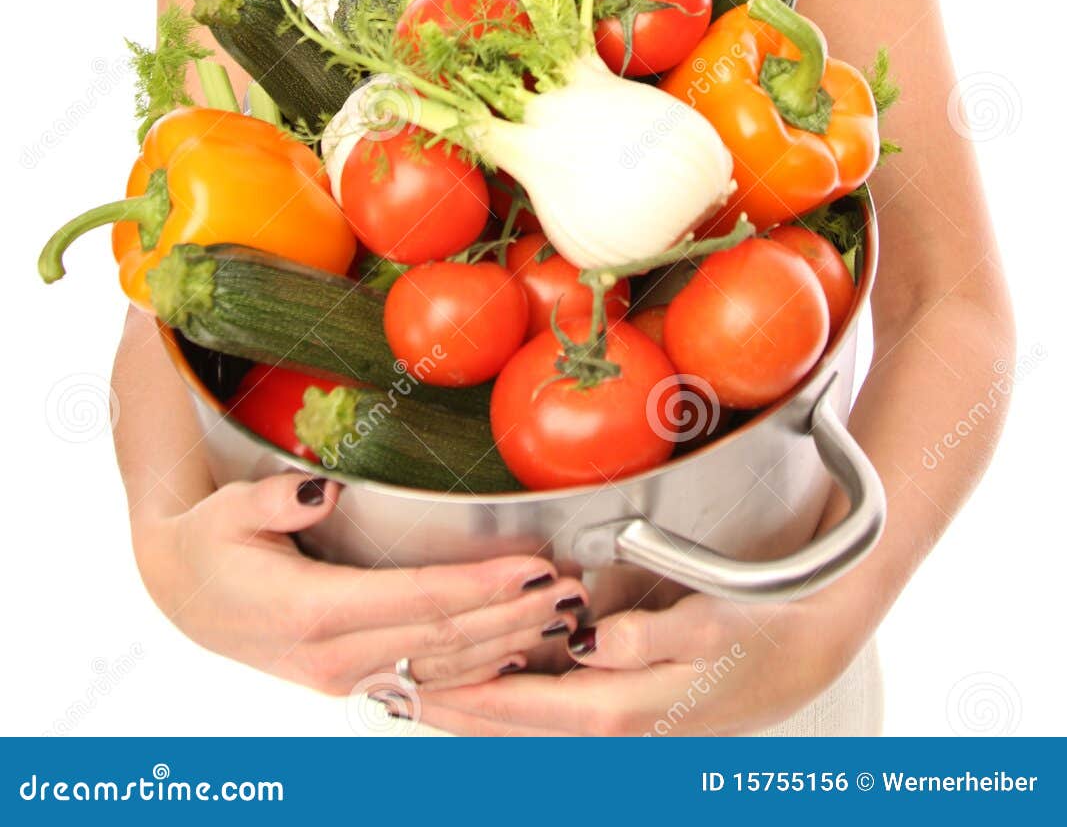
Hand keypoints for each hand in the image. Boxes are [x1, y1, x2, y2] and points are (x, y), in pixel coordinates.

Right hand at [133, 470, 590, 697]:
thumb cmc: (209, 543)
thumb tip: (319, 488)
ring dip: (509, 642)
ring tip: (563, 615)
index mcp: (312, 612)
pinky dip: (478, 672)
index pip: (416, 602)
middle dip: (514, 614)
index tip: (532, 566)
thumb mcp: (229, 510)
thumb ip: (276, 501)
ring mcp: (346, 676)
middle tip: (571, 589)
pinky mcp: (354, 679)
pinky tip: (515, 654)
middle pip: (444, 639)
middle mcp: (335, 656)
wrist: (180, 595)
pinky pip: (426, 684)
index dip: (480, 586)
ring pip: (444, 669)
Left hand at [407, 583, 866, 735]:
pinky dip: (519, 698)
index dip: (465, 696)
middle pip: (516, 727)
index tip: (412, 680)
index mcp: (624, 710)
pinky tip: (499, 673)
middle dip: (456, 707)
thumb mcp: (709, 624)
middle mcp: (617, 726)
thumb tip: (591, 641)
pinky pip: (560, 709)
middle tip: (393, 685)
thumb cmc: (764, 625)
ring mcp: (627, 720)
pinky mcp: (636, 705)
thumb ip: (646, 637)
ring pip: (534, 721)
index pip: (523, 709)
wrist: (818, 641)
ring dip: (482, 705)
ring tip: (425, 684)